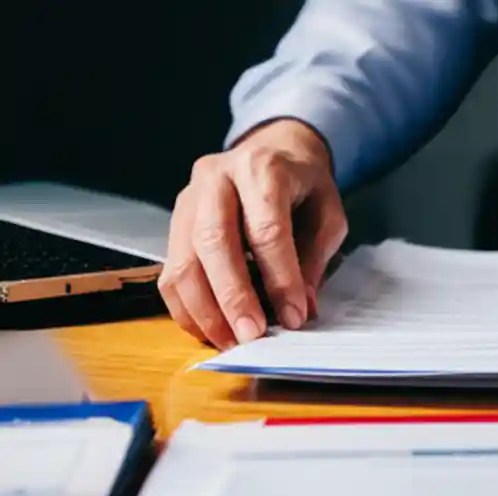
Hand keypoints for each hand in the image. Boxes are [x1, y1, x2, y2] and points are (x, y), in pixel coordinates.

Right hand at [159, 119, 347, 348]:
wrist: (273, 152)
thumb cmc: (303, 187)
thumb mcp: (327, 214)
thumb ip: (314, 257)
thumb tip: (300, 307)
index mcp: (262, 168)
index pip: (267, 230)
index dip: (280, 279)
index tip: (295, 317)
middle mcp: (216, 178)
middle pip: (214, 243)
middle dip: (233, 298)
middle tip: (253, 336)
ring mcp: (187, 199)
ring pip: (183, 261)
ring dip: (205, 311)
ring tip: (231, 342)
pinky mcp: (173, 223)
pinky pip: (170, 274)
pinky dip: (187, 309)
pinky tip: (210, 330)